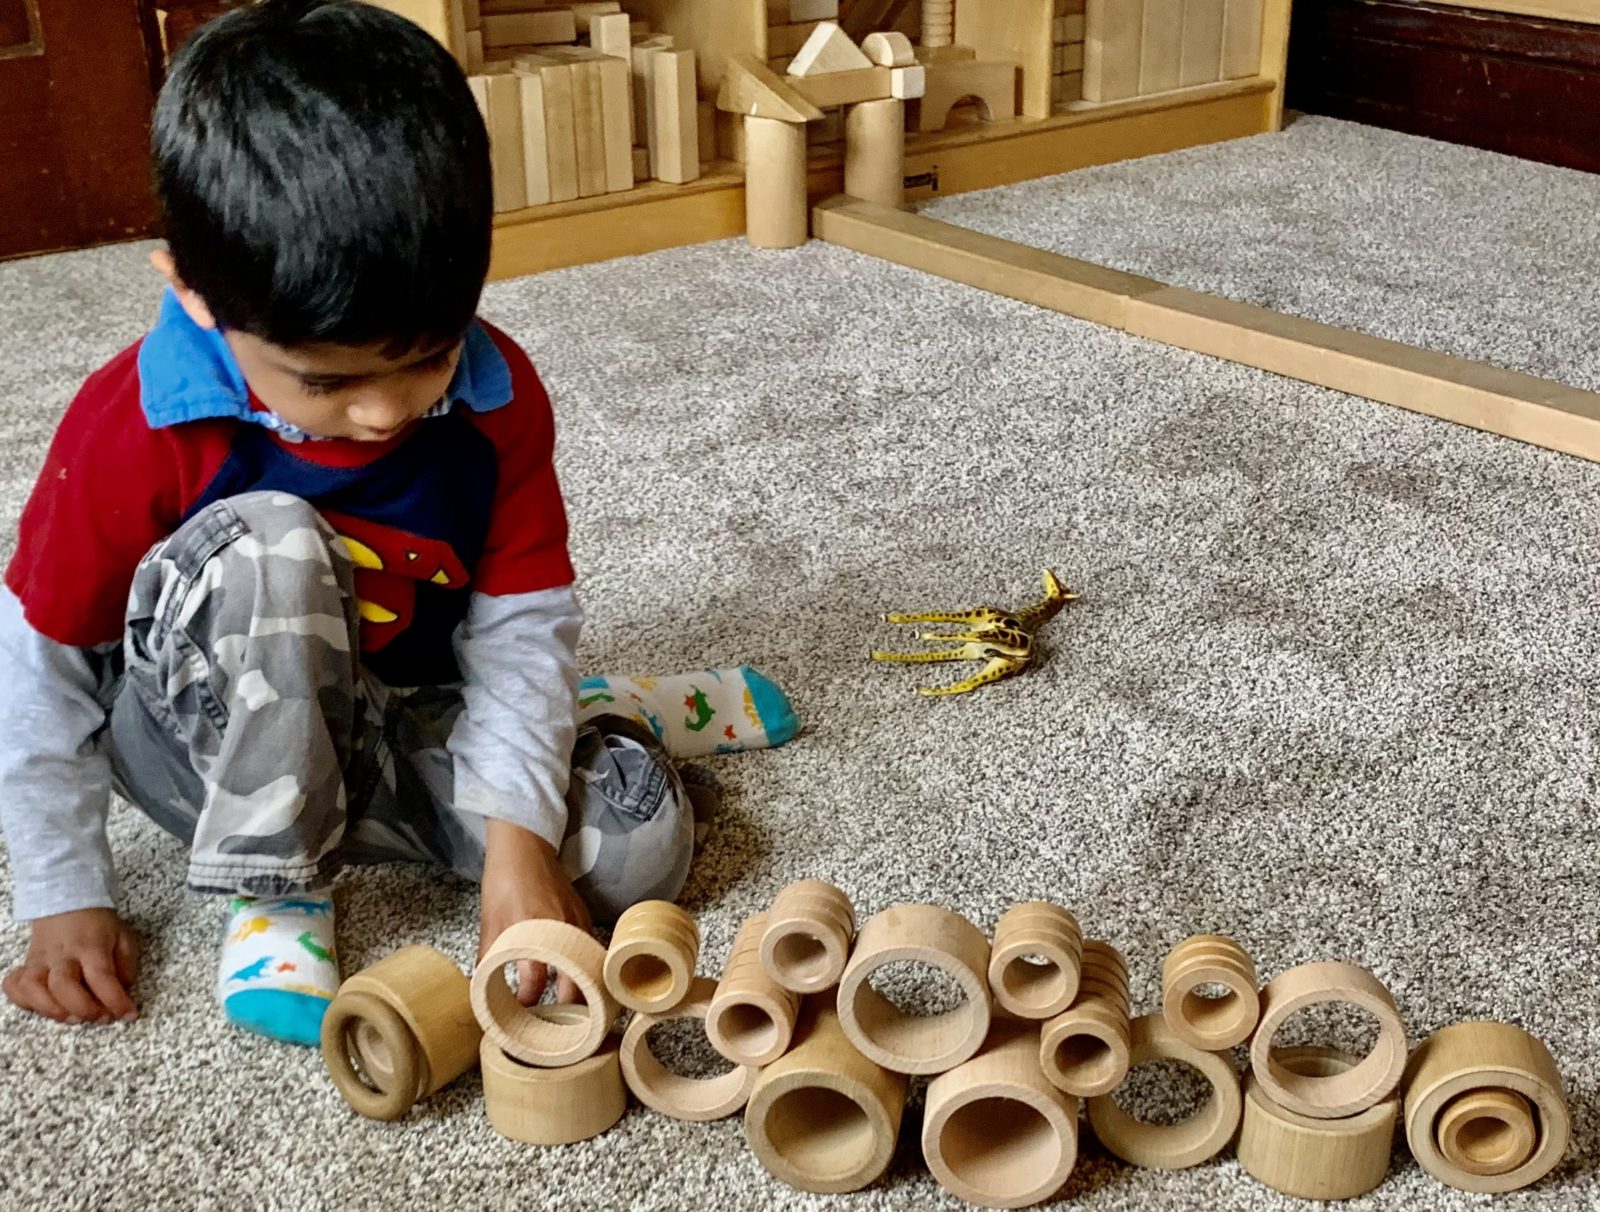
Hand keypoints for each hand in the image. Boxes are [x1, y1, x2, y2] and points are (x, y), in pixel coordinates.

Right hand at [3, 907, 139, 1023]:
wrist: (67, 902)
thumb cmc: (99, 925)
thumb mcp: (123, 938)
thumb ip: (125, 967)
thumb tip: (122, 993)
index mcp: (91, 946)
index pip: (101, 976)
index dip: (115, 1000)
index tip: (129, 1015)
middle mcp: (62, 955)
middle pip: (64, 986)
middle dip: (83, 1009)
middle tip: (101, 1018)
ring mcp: (40, 961)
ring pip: (34, 989)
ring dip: (52, 1010)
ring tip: (73, 1017)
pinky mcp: (26, 966)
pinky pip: (14, 987)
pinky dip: (24, 1001)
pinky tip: (42, 1006)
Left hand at [477, 819, 590, 1006]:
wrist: (525, 846)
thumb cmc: (504, 882)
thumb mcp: (489, 921)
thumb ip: (488, 957)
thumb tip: (483, 988)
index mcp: (534, 933)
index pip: (535, 983)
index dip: (528, 1004)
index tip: (522, 1016)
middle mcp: (562, 931)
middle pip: (576, 983)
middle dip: (568, 1008)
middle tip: (556, 1024)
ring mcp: (578, 922)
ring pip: (589, 967)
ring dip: (581, 989)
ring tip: (568, 1009)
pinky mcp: (584, 915)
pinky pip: (590, 950)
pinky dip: (584, 967)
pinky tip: (574, 977)